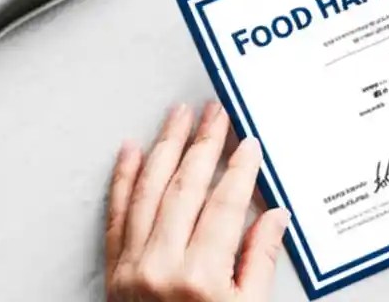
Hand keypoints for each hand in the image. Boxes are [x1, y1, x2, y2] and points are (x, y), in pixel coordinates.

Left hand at [106, 102, 289, 301]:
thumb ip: (259, 262)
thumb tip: (274, 216)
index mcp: (201, 278)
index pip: (225, 205)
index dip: (239, 169)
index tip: (249, 143)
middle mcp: (161, 266)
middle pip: (185, 188)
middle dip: (203, 143)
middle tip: (215, 111)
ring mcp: (132, 267)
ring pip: (149, 191)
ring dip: (164, 147)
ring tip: (176, 115)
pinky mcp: (114, 271)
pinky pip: (116, 215)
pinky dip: (123, 179)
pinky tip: (132, 151)